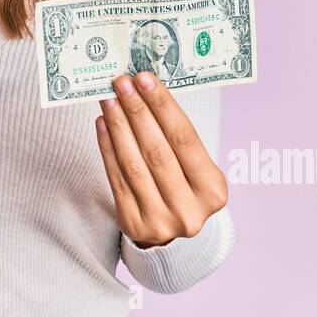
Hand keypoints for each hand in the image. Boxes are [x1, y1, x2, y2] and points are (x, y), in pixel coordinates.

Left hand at [95, 72, 227, 248]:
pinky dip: (108, 148)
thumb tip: (146, 91)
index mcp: (213, 191)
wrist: (172, 236)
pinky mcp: (133, 224)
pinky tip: (103, 124)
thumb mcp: (196, 169)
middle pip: (157, 150)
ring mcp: (160, 221)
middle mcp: (189, 210)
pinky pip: (116, 178)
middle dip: (137, 111)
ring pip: (133, 164)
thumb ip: (176, 138)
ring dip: (118, 126)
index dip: (163, 106)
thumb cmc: (184, 189)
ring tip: (109, 99)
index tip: (145, 79)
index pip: (185, 139)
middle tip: (122, 83)